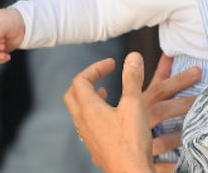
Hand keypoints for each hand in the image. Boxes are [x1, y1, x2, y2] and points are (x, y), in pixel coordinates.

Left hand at [64, 52, 200, 172]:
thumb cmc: (131, 143)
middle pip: (72, 95)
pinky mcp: (96, 148)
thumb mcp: (134, 105)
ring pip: (79, 113)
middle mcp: (83, 123)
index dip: (95, 68)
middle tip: (100, 77)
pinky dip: (95, 116)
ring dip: (89, 99)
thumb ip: (132, 79)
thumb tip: (132, 58)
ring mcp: (88, 138)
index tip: (111, 65)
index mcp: (89, 109)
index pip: (81, 80)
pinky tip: (112, 120)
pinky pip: (87, 127)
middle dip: (85, 82)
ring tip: (105, 95)